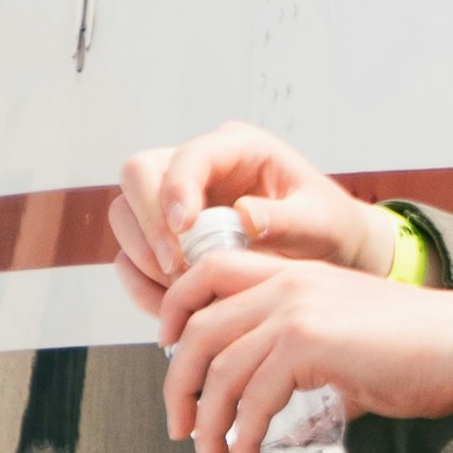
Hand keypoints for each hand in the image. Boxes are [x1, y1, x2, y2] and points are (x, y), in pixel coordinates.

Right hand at [112, 123, 384, 319]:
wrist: (326, 256)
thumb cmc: (327, 228)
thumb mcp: (320, 222)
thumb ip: (284, 220)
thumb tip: (244, 216)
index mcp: (237, 148)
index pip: (187, 156)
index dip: (176, 189)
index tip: (183, 229)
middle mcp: (198, 167)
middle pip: (138, 175)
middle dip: (150, 224)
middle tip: (177, 268)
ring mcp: (174, 199)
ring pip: (125, 215)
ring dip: (144, 257)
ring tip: (182, 290)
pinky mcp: (164, 236)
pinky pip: (130, 255)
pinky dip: (142, 283)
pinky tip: (172, 305)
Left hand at [156, 244, 452, 452]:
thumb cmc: (419, 349)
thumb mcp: (348, 338)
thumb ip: (309, 362)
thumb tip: (285, 415)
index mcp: (293, 273)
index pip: (207, 273)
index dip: (174, 311)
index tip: (168, 354)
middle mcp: (287, 283)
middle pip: (198, 329)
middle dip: (179, 386)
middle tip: (182, 429)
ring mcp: (295, 311)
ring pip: (219, 371)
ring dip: (207, 427)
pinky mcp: (308, 345)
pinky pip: (252, 400)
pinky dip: (241, 441)